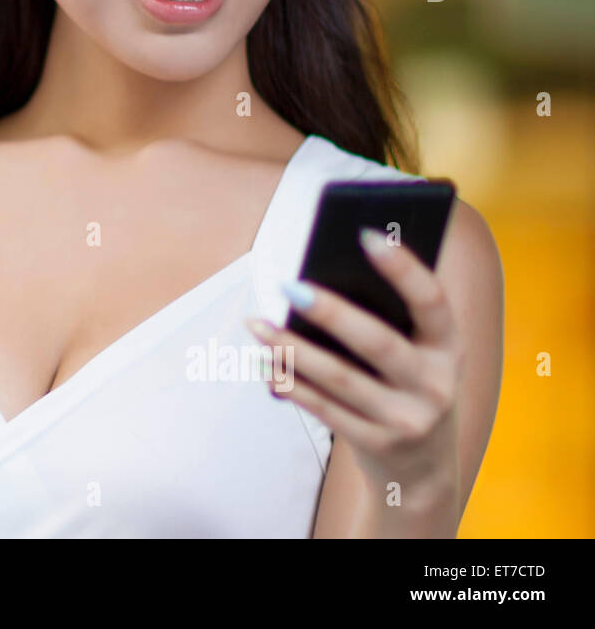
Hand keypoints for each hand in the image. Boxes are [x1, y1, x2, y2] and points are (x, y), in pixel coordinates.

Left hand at [249, 227, 462, 508]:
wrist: (425, 472)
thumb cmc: (408, 389)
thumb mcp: (418, 357)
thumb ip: (388, 323)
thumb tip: (320, 281)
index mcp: (449, 348)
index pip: (432, 302)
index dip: (404, 268)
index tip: (365, 234)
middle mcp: (435, 385)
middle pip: (379, 344)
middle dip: (332, 313)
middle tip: (289, 285)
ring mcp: (408, 420)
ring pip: (341, 379)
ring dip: (292, 349)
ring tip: (257, 323)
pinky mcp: (378, 444)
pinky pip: (325, 410)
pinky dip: (290, 384)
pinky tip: (264, 363)